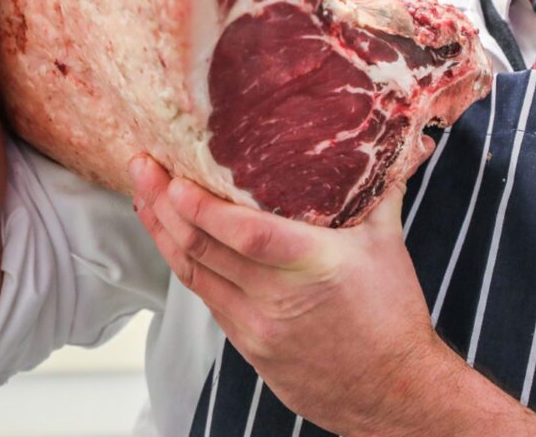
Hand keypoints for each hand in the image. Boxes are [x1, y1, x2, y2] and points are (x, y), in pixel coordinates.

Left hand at [129, 153, 447, 435]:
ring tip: (143, 195)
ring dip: (162, 232)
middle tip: (142, 167)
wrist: (393, 393)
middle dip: (164, 204)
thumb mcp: (387, 244)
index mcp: (314, 266)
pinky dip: (183, 263)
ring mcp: (257, 327)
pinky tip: (171, 239)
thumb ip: (374, 190)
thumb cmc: (391, 316)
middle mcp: (278, 298)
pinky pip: (206, 297)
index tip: (173, 180)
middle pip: (203, 250)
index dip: (203, 208)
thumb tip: (377, 142)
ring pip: (193, 274)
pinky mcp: (247, 345)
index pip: (247, 235)